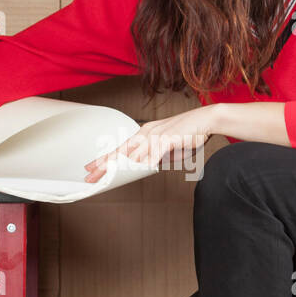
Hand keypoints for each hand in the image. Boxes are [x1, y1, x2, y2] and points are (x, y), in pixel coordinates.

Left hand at [83, 106, 217, 183]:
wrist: (206, 121)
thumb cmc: (188, 135)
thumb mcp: (167, 151)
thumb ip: (155, 158)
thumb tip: (146, 167)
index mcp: (144, 135)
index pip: (121, 149)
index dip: (105, 159)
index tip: (93, 167)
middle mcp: (146, 133)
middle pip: (121, 151)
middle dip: (104, 164)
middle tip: (89, 174)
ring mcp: (157, 134)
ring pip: (134, 152)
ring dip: (121, 165)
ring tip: (108, 175)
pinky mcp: (169, 137)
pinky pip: (156, 151)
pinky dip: (149, 159)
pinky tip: (142, 168)